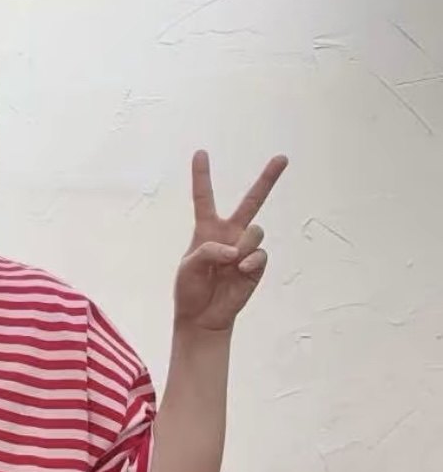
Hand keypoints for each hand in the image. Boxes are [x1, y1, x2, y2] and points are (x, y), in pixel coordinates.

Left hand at [174, 150, 288, 332]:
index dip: (202, 176)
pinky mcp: (256, 265)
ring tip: (230, 264)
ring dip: (242, 245)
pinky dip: (249, 262)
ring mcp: (245, 249)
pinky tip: (239, 272)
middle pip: (251, 201)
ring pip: (255, 230)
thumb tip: (236, 250)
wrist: (203, 318)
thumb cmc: (190, 290)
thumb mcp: (188, 267)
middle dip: (268, 179)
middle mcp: (229, 234)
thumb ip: (208, 250)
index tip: (200, 152)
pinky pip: (260, 254)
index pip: (204, 198)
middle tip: (282, 157)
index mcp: (206, 230)